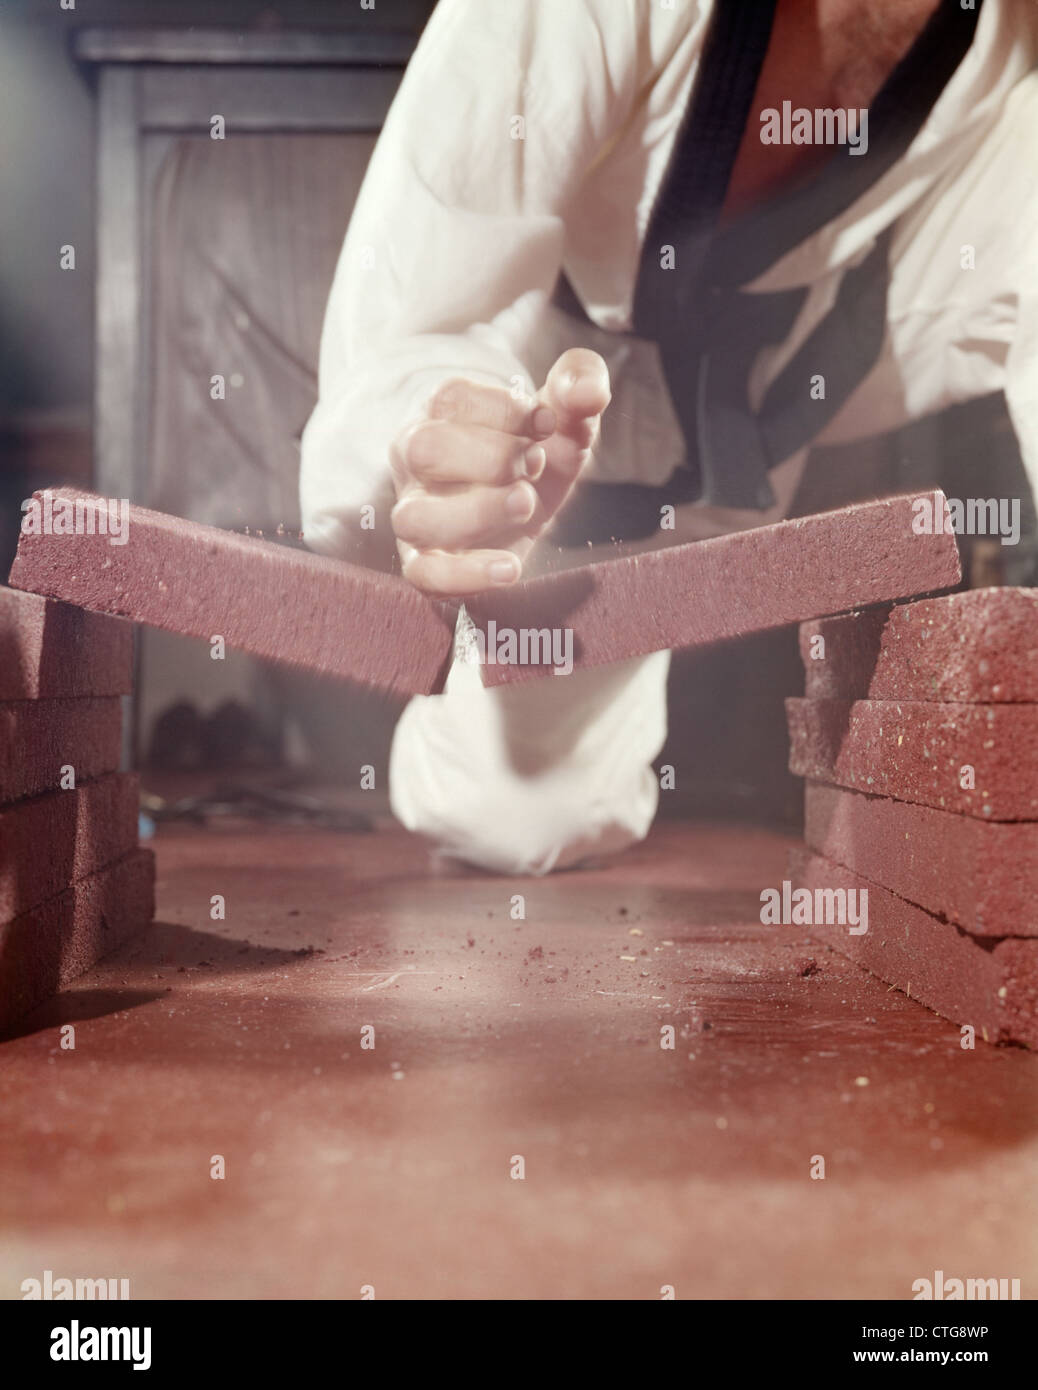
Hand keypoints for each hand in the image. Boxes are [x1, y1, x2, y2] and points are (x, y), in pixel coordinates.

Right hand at [389, 348, 609, 595]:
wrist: (525, 507)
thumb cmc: (536, 452)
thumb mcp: (562, 415)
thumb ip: (578, 385)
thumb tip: (586, 392)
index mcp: (440, 414)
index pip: (452, 400)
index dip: (505, 411)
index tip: (546, 425)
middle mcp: (415, 461)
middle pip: (425, 450)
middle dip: (490, 458)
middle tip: (535, 465)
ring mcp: (415, 514)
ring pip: (416, 518)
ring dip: (477, 513)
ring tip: (526, 505)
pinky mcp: (425, 562)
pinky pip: (424, 574)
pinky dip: (466, 575)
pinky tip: (511, 569)